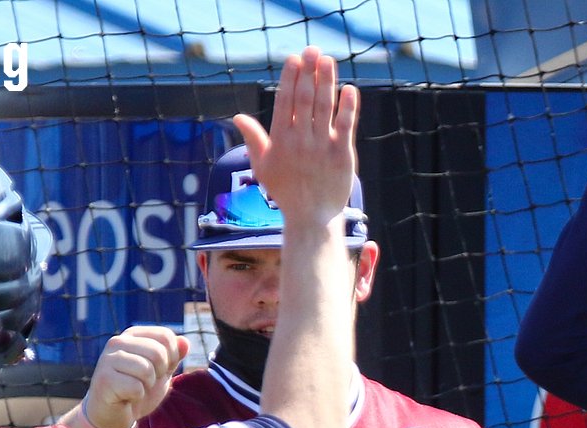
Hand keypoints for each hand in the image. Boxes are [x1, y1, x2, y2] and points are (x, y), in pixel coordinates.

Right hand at [81, 326, 187, 427]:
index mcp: (132, 335)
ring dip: (147, 385)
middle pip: (158, 353)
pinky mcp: (104, 379)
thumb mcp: (161, 371)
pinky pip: (136, 387)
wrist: (113, 414)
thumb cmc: (136, 389)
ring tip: (135, 388)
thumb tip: (185, 342)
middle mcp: (117, 342)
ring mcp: (108, 359)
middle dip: (159, 373)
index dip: (172, 357)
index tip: (159, 370)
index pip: (165, 336)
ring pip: (147, 370)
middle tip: (145, 382)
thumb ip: (173, 356)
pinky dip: (137, 396)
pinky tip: (126, 396)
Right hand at [231, 47, 360, 231]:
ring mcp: (322, 147)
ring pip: (324, 108)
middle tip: (312, 50)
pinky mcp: (342, 155)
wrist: (311, 218)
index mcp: (280, 140)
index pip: (285, 102)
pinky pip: (346, 126)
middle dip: (308, 73)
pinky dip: (348, 107)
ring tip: (328, 60)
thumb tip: (237, 117)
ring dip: (326, 82)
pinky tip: (349, 89)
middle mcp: (300, 140)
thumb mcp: (263, 165)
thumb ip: (254, 138)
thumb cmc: (285, 191)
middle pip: (305, 99)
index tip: (294, 60)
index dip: (290, 79)